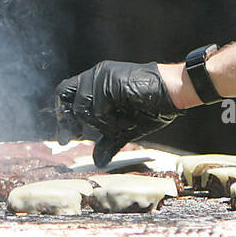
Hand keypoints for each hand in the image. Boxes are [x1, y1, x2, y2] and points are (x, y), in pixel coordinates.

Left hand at [55, 61, 180, 165]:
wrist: (173, 93)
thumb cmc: (152, 106)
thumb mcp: (125, 128)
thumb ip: (108, 141)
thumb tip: (97, 161)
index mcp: (96, 81)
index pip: (66, 94)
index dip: (63, 116)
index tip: (64, 139)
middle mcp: (96, 75)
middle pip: (65, 95)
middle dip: (68, 119)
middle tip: (73, 137)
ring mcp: (102, 76)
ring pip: (83, 108)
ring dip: (100, 124)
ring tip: (122, 124)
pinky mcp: (110, 81)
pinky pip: (99, 110)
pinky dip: (111, 122)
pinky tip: (127, 120)